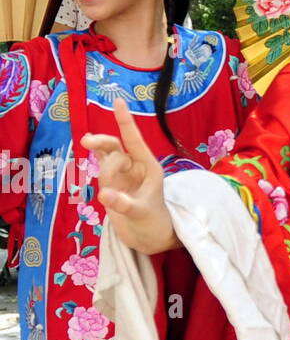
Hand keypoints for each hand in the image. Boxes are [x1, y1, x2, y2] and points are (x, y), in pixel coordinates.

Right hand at [81, 100, 178, 253]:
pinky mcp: (110, 183)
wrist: (147, 238)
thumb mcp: (141, 214)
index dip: (125, 121)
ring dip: (103, 171)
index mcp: (149, 167)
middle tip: (86, 143)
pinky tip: (96, 170)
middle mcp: (134, 167)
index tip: (118, 101)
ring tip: (111, 195)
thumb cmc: (153, 223)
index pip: (135, 140)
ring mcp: (121, 174)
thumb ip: (124, 204)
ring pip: (104, 160)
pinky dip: (95, 166)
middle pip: (114, 146)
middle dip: (101, 143)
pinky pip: (99, 168)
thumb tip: (104, 195)